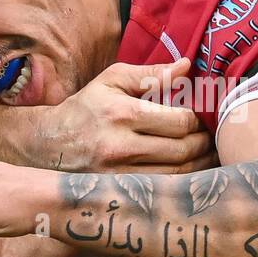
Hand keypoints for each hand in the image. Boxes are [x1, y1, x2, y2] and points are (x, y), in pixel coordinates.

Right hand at [29, 58, 216, 172]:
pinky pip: (161, 189)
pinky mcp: (118, 191)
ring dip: (199, 165)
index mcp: (122, 114)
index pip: (179, 121)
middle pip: (182, 150)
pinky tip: (190, 172)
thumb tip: (186, 65)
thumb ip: (151, 73)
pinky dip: (182, 182)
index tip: (202, 117)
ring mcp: (118, 174)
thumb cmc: (86, 107)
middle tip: (211, 137)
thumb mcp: (113, 80)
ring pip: (176, 174)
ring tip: (207, 153)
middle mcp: (120, 146)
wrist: (46, 144)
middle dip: (204, 143)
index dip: (199, 120)